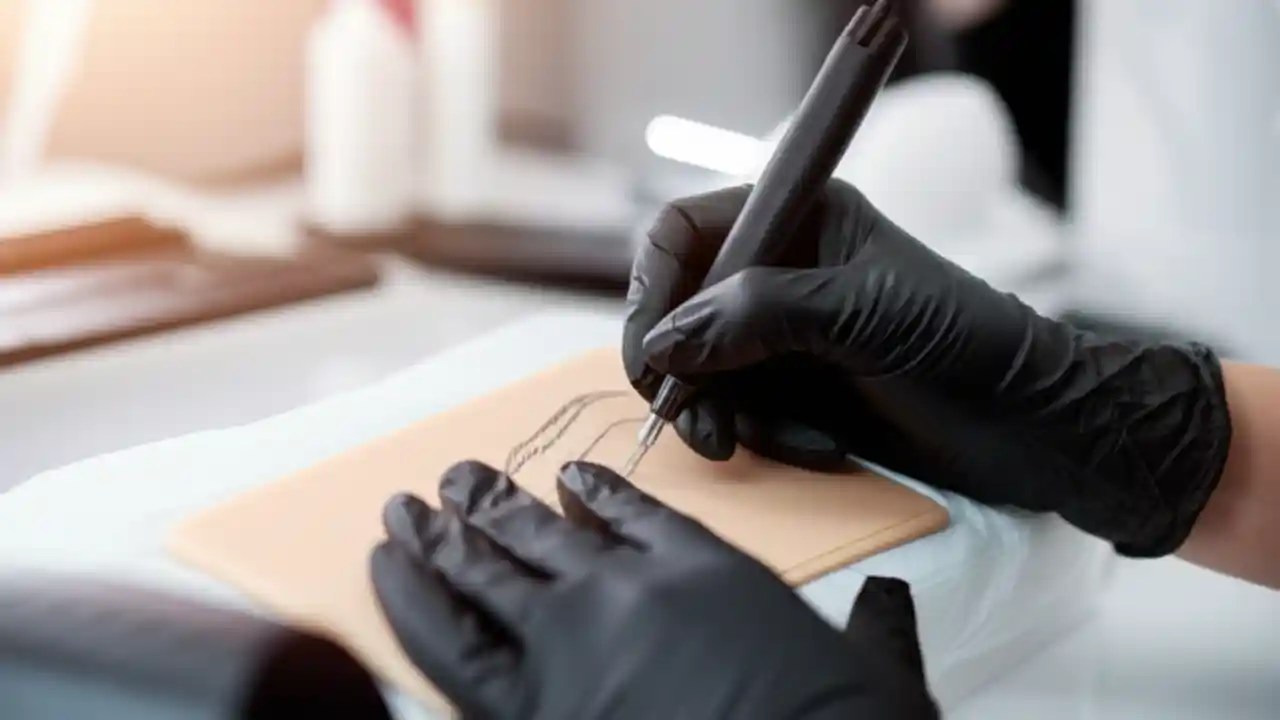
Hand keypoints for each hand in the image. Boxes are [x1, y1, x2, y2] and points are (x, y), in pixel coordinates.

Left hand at [370, 460, 938, 719]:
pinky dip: (409, 599)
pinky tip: (382, 567)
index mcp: (705, 572)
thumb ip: (876, 623)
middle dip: (488, 502)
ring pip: (482, 573)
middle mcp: (625, 593)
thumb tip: (892, 599)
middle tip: (454, 477)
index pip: (632, 514)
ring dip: (436, 536)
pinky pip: (447, 642)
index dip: (591, 493)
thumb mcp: (880, 670)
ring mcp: (568, 646)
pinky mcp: (528, 709)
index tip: (563, 477)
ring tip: (403, 510)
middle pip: (538, 532)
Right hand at [624, 182, 1231, 556]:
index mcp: (798, 218)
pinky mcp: (795, 391)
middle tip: (693, 420)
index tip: (651, 350)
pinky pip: (740, 411)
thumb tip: (665, 344)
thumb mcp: (861, 315)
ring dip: (722, 413)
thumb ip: (757, 316)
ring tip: (758, 443)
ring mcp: (783, 334)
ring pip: (702, 370)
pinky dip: (764, 435)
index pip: (684, 232)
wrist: (1031, 425)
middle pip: (679, 308)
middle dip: (681, 368)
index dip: (654, 286)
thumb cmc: (965, 345)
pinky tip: (819, 446)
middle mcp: (779, 270)